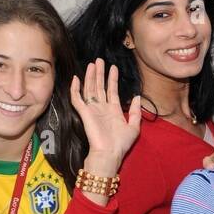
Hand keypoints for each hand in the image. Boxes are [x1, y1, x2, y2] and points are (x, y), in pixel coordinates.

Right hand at [71, 59, 141, 174]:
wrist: (109, 154)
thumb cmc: (121, 144)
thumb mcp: (134, 127)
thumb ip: (136, 112)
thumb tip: (138, 97)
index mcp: (113, 110)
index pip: (112, 90)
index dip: (112, 78)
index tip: (113, 67)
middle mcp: (102, 108)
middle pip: (99, 86)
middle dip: (100, 73)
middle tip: (99, 60)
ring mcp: (92, 110)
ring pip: (90, 89)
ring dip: (90, 76)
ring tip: (92, 64)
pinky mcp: (84, 113)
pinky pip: (77, 99)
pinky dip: (75, 89)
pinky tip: (76, 78)